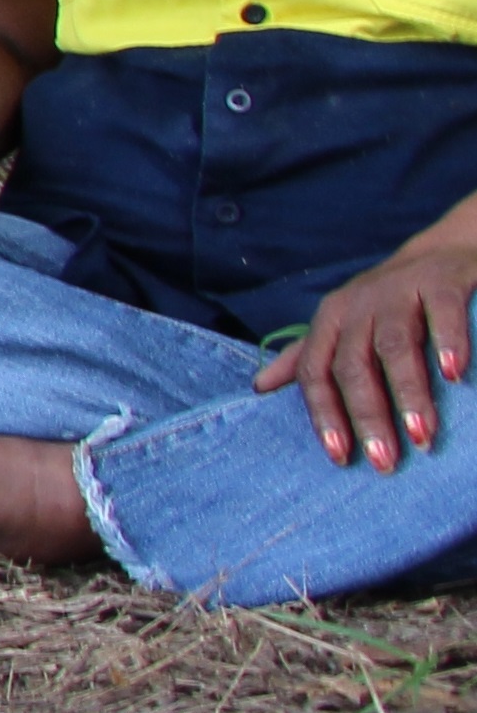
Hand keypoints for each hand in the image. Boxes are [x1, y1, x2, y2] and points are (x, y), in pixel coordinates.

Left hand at [259, 231, 476, 471]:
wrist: (443, 251)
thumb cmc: (388, 300)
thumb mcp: (343, 324)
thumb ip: (306, 355)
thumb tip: (258, 386)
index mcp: (331, 320)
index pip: (315, 371)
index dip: (324, 415)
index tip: (341, 458)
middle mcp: (357, 304)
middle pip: (352, 365)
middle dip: (366, 416)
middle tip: (385, 461)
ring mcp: (397, 291)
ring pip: (393, 346)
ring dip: (406, 393)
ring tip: (421, 435)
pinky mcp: (439, 281)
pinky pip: (441, 313)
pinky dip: (447, 343)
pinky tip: (454, 375)